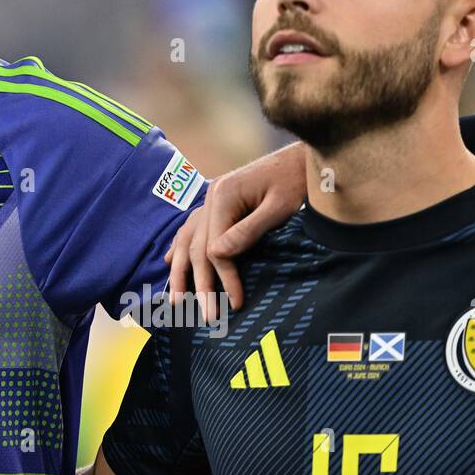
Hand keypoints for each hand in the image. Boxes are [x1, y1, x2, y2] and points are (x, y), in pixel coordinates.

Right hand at [165, 142, 305, 320]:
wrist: (303, 157)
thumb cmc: (297, 181)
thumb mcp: (278, 208)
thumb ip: (247, 231)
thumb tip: (218, 256)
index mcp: (223, 195)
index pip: (215, 246)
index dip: (223, 276)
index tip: (235, 303)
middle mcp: (211, 196)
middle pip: (197, 246)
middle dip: (201, 284)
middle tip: (207, 316)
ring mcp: (211, 198)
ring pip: (187, 238)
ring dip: (180, 271)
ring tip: (176, 300)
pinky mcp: (218, 201)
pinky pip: (192, 227)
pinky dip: (180, 246)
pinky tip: (170, 262)